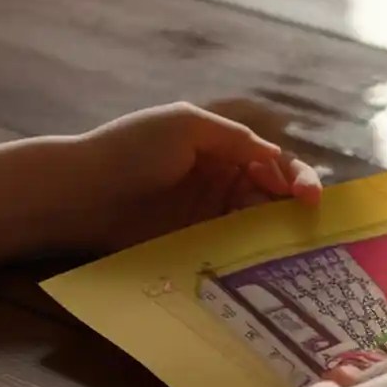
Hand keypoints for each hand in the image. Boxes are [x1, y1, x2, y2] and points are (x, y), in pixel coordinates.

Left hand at [74, 102, 321, 250]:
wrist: (78, 193)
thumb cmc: (131, 149)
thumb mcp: (185, 124)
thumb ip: (233, 137)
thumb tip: (275, 157)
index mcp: (223, 147)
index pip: (273, 162)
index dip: (296, 178)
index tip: (308, 199)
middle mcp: (221, 180)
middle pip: (272, 195)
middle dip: (293, 207)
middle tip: (306, 225)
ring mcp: (208, 214)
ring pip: (257, 224)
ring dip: (276, 232)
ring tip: (291, 246)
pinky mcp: (194, 243)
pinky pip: (231, 249)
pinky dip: (251, 254)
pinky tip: (264, 262)